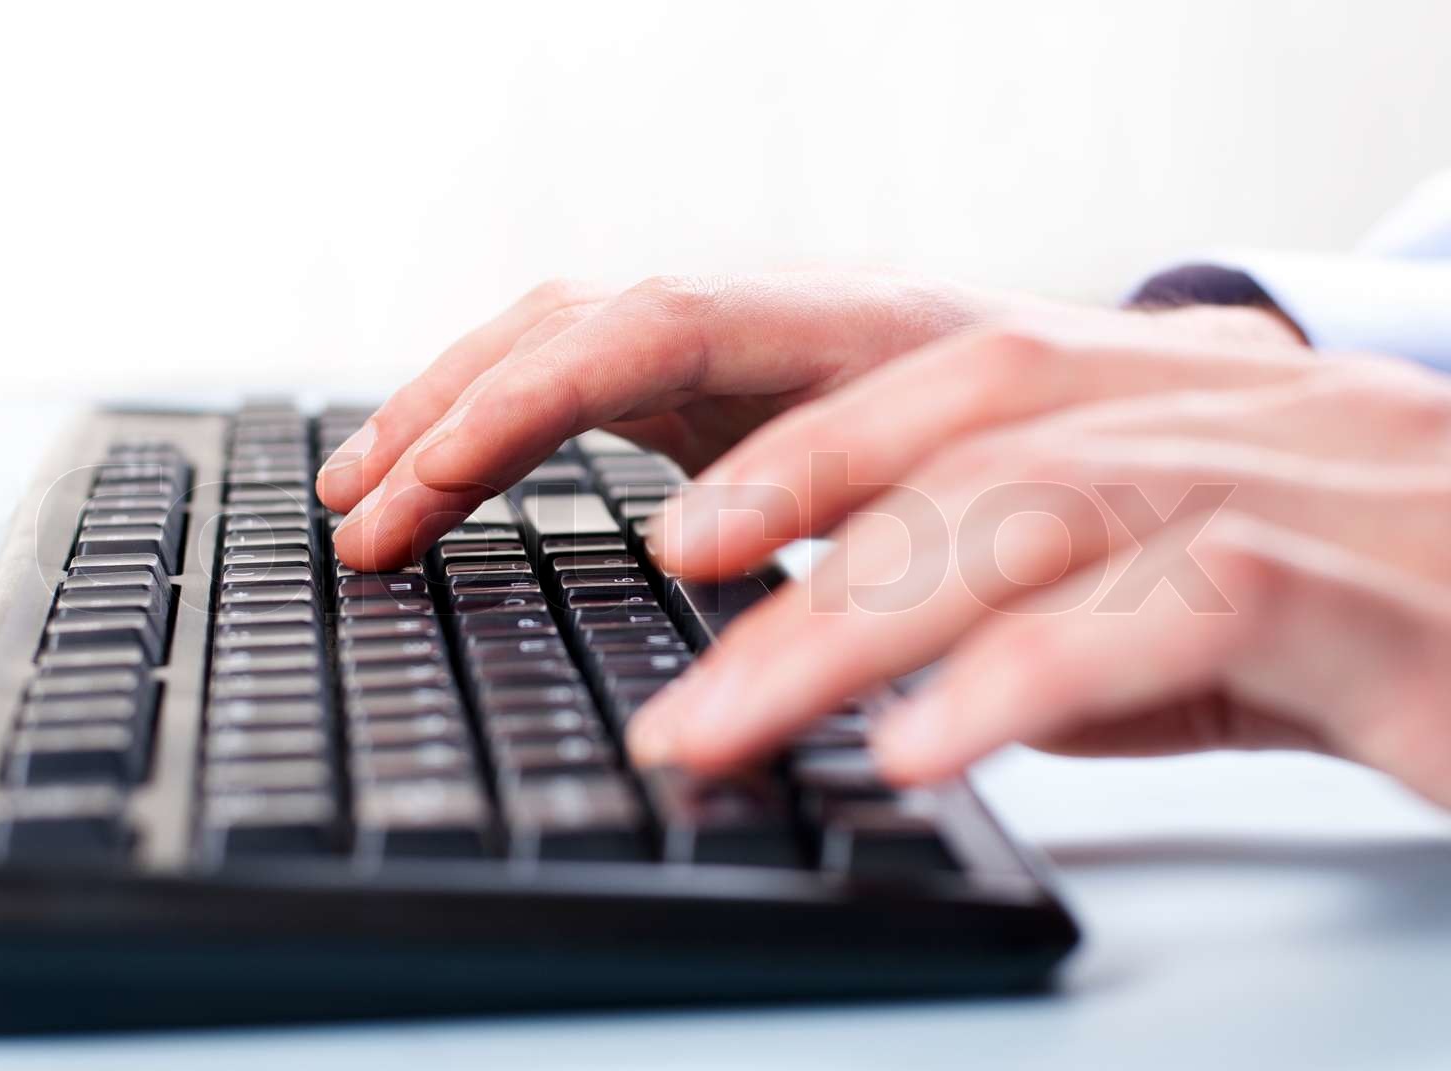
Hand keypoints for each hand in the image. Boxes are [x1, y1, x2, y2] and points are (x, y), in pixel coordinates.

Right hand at [317, 271, 1299, 570]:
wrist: (1138, 404)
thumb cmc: (1082, 471)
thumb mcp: (1006, 522)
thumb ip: (895, 573)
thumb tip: (766, 671)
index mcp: (854, 330)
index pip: (650, 335)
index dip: (531, 411)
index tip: (434, 499)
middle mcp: (781, 314)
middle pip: (577, 322)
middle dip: (449, 414)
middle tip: (360, 516)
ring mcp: (744, 340)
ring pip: (563, 336)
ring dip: (449, 407)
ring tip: (360, 492)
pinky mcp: (727, 381)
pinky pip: (585, 371)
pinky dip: (501, 415)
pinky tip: (445, 466)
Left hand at [624, 332, 1450, 809]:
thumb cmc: (1419, 632)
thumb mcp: (1214, 611)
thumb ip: (1066, 614)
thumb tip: (912, 674)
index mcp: (1190, 401)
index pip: (959, 378)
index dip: (804, 446)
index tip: (681, 542)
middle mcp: (1248, 412)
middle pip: (973, 431)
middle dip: (795, 537)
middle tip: (675, 669)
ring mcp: (1328, 490)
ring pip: (1047, 505)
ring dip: (859, 626)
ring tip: (731, 725)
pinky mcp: (1404, 603)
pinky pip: (1193, 604)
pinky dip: (1036, 675)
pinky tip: (927, 747)